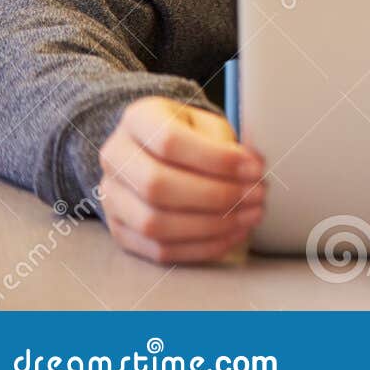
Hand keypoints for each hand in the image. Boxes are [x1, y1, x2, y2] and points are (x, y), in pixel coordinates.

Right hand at [97, 97, 267, 264]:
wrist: (157, 151)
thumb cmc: (192, 134)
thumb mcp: (208, 123)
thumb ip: (225, 142)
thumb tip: (251, 168)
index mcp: (138, 120)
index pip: (170, 142)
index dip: (216, 159)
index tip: (256, 167)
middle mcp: (115, 159)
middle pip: (157, 186)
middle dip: (217, 195)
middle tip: (258, 195)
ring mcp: (111, 198)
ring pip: (155, 223)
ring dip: (211, 225)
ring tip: (251, 216)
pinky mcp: (122, 231)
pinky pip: (158, 250)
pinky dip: (201, 247)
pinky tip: (234, 235)